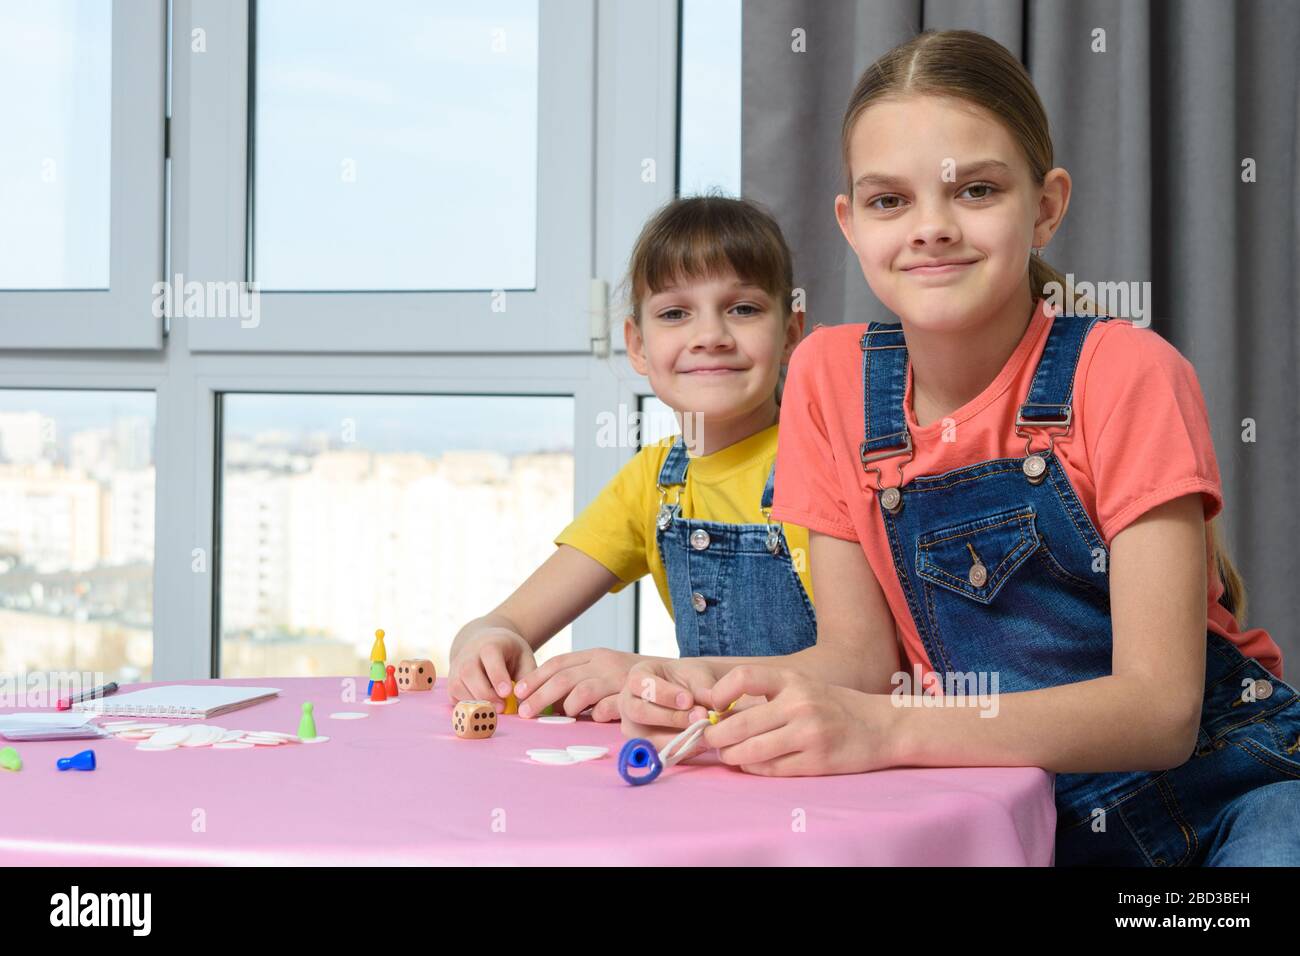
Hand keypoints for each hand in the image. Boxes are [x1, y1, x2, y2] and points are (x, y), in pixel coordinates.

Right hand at [447, 626, 536, 709]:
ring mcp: (456, 667)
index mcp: (490, 644)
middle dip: (485, 693)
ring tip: (492, 712)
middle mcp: (469, 654)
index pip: (490, 655)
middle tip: (501, 708)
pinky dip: (465, 707)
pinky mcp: (451, 682)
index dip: (497, 674)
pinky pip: (453, 696)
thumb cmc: (509, 654)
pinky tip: (480, 711)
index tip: (507, 692)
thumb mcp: (524, 658)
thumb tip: (525, 701)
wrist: (485, 644)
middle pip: (469, 672)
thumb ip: (527, 677)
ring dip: (474, 703)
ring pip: (457, 685)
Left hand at [513, 648, 642, 720]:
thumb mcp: (604, 671)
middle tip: (525, 712)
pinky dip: (595, 714)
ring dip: (566, 707)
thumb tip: (547, 702)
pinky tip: (591, 719)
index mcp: (594, 655)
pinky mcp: (631, 695)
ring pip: (581, 691)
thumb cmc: (632, 679)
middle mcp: (603, 663)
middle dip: (540, 696)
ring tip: (558, 717)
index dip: (535, 677)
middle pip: (563, 678)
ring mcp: (617, 678)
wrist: (673, 678)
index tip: (518, 692)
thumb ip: (580, 679)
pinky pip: (606, 707)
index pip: (557, 663)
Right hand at [617, 657, 725, 753]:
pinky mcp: (645, 747)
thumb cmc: (688, 680)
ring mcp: (633, 727)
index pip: (642, 684)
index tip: (689, 699)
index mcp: (637, 677)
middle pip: (639, 712)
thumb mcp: (697, 676)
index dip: (665, 694)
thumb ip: (703, 687)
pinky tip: (701, 744)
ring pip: (646, 738)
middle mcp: (628, 702)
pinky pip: (659, 753)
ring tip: (703, 733)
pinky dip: (682, 750)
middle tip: (700, 717)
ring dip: (677, 739)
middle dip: (671, 717)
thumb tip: (715, 701)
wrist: (688, 693)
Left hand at [701, 664, 896, 775]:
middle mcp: (800, 704)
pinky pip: (771, 769)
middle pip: (739, 724)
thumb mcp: (802, 687)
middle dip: (715, 736)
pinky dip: (754, 768)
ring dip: (731, 756)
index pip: (744, 677)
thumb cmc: (833, 706)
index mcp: (793, 680)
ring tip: (728, 754)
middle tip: (708, 740)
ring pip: (751, 751)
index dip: (720, 692)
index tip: (713, 706)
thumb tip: (720, 714)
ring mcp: (809, 734)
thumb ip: (767, 697)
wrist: (881, 726)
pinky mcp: (816, 761)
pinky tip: (751, 763)